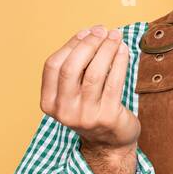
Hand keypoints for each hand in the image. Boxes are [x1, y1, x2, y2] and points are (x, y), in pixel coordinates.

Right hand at [40, 25, 140, 150]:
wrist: (110, 142)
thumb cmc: (92, 108)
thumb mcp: (74, 91)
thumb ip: (76, 66)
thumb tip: (89, 33)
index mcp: (49, 103)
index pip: (53, 65)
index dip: (71, 45)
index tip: (87, 32)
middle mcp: (64, 111)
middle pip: (71, 67)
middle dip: (88, 44)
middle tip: (103, 31)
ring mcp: (85, 116)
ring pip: (94, 73)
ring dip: (106, 49)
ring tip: (116, 36)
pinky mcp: (107, 117)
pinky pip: (114, 82)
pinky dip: (119, 62)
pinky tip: (123, 50)